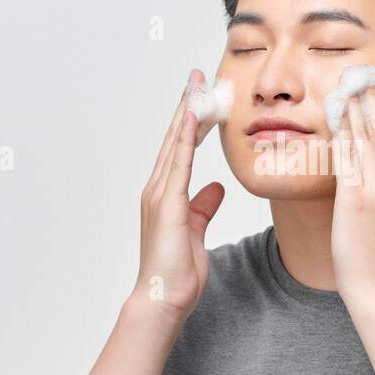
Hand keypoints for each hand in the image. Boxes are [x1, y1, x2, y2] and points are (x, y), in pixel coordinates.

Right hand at [134, 69, 225, 321]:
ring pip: (175, 144)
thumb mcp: (197, 232)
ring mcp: (160, 195)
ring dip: (186, 113)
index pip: (180, 148)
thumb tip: (216, 188)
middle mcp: (158, 189)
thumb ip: (204, 207)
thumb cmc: (177, 272)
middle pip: (175, 138)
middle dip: (186, 105)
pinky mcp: (168, 205)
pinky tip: (193, 118)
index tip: (200, 95)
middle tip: (196, 76)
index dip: (189, 120)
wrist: (163, 298)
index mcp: (166, 195)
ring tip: (195, 85)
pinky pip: (179, 164)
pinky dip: (185, 139)